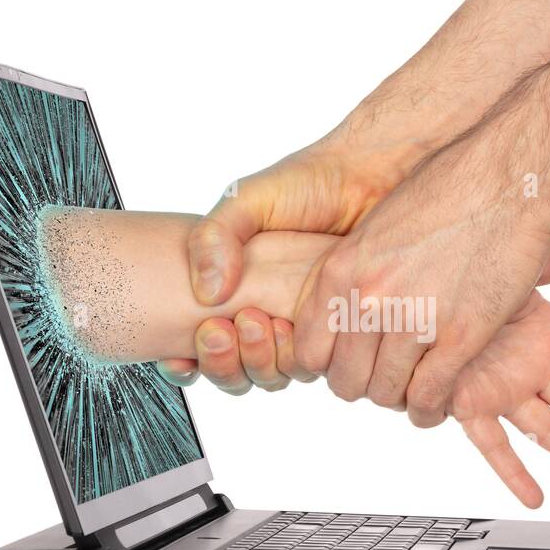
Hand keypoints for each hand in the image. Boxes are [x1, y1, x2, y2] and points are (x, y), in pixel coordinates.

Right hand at [161, 131, 407, 393]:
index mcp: (234, 289)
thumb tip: (206, 296)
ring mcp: (302, 325)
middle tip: (219, 329)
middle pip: (233, 371)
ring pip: (269, 375)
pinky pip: (311, 366)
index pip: (198, 347)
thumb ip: (214, 239)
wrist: (371, 174)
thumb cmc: (309, 181)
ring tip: (254, 321)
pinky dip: (291, 358)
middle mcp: (265, 313)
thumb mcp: (246, 200)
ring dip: (253, 360)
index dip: (185, 362)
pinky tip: (287, 326)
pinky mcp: (338, 331)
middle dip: (219, 361)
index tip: (178, 355)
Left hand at [292, 137, 549, 425]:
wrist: (508, 178)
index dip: (332, 365)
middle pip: (345, 381)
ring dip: (400, 397)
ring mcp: (413, 320)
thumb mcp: (378, 228)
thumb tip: (346, 312)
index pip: (310, 352)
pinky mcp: (460, 336)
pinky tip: (438, 402)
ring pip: (386, 394)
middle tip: (389, 377)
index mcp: (342, 270)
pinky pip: (429, 395)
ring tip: (416, 387)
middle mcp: (369, 299)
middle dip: (366, 385)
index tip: (355, 361)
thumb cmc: (448, 193)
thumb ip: (355, 274)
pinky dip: (430, 408)